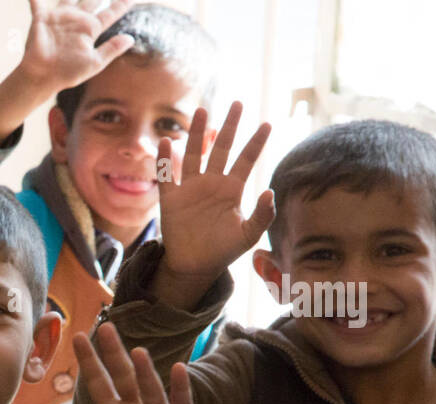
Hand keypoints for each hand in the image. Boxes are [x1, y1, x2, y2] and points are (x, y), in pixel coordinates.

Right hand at [18, 0, 134, 91]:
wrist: (42, 76)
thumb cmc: (67, 72)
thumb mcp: (94, 62)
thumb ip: (112, 49)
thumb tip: (131, 38)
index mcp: (90, 29)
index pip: (111, 13)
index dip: (122, 4)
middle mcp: (77, 20)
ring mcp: (60, 18)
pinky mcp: (42, 19)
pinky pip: (37, 3)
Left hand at [81, 324, 192, 403]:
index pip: (98, 382)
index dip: (89, 360)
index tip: (78, 336)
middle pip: (124, 376)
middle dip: (114, 353)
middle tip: (106, 327)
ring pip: (151, 389)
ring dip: (144, 371)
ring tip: (137, 351)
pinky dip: (181, 389)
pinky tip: (178, 368)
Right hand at [154, 103, 272, 303]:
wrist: (195, 267)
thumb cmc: (223, 251)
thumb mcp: (248, 235)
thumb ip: (263, 215)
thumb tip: (270, 191)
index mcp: (231, 189)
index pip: (246, 160)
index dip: (256, 143)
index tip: (267, 124)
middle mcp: (212, 183)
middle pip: (221, 148)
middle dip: (229, 126)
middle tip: (238, 103)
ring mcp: (191, 189)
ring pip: (194, 154)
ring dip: (197, 133)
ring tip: (202, 111)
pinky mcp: (172, 200)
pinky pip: (167, 176)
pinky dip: (165, 160)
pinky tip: (166, 142)